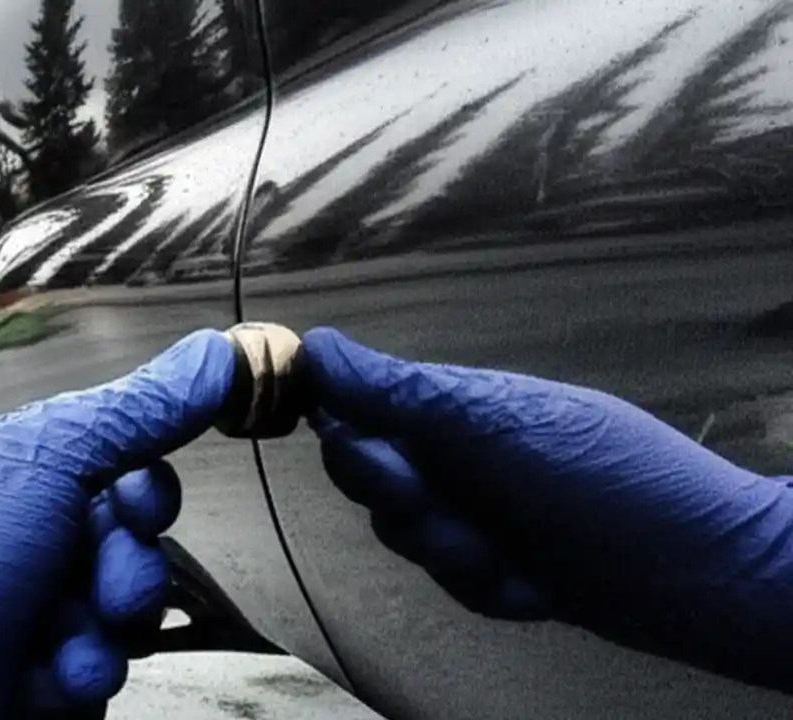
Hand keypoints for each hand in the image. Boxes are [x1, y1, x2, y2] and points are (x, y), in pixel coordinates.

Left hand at [0, 330, 235, 717]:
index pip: (112, 467)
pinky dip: (78, 678)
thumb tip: (212, 356)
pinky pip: (92, 674)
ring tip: (66, 644)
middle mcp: (13, 542)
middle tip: (104, 583)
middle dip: (129, 568)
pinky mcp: (23, 683)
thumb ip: (134, 413)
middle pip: (126, 547)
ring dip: (105, 631)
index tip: (139, 501)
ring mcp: (16, 616)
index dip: (143, 486)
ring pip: (117, 618)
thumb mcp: (38, 463)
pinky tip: (47, 678)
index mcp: (8, 475)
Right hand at [302, 327, 792, 689]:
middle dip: (413, 513)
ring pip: (406, 537)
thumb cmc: (603, 482)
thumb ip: (395, 389)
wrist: (696, 571)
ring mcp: (476, 504)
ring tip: (513, 559)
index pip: (354, 411)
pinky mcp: (497, 559)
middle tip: (465, 524)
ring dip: (454, 556)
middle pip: (370, 481)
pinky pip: (449, 582)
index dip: (357, 448)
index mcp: (451, 401)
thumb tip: (314, 347)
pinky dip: (487, 589)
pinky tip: (534, 584)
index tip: (399, 472)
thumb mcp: (490, 422)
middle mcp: (456, 447)